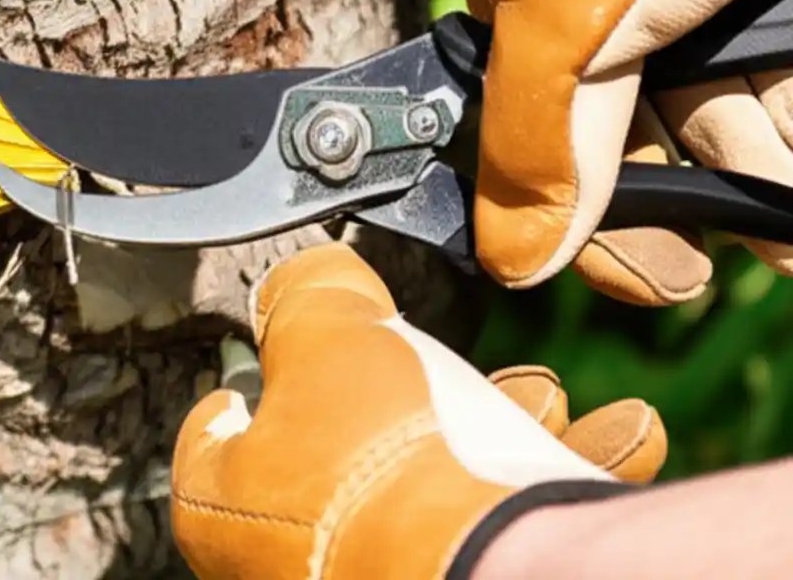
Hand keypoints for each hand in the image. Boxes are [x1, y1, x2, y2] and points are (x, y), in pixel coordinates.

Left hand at [170, 244, 664, 577]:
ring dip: (502, 427)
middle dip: (416, 388)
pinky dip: (550, 481)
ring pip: (434, 484)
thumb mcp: (329, 334)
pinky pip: (498, 527)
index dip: (257, 370)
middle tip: (444, 356)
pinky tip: (611, 437)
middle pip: (346, 446)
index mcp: (228, 504)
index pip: (219, 427)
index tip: (293, 340)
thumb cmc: (393, 459)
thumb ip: (308, 295)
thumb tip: (305, 281)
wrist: (501, 573)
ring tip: (544, 399)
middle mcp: (289, 563)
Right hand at [466, 0, 792, 305]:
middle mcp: (633, 10)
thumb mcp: (574, 17)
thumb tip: (511, 261)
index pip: (562, 150)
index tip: (663, 280)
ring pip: (752, 113)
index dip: (604, 222)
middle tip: (767, 247)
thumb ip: (530, 145)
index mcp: (549, 17)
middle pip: (669, 142)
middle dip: (720, 199)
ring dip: (781, 168)